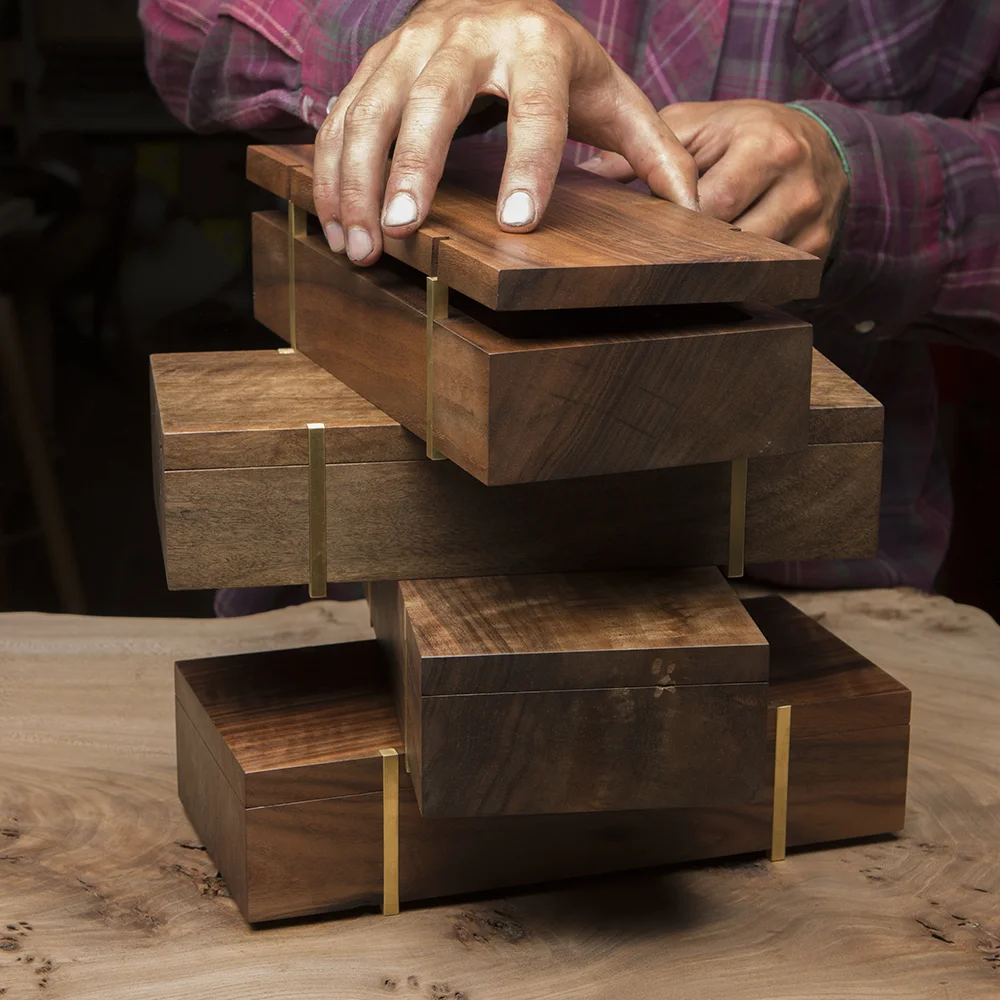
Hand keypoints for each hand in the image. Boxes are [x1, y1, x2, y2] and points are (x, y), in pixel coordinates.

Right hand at [314, 0, 697, 264]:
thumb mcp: (610, 92)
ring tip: (358, 244)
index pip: (535, 108)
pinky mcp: (374, 63)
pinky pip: (340, 115)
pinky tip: (332, 219)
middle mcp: (467, 34)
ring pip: (372, 109)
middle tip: (402, 231)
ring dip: (355, 179)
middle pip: (434, 102)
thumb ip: (652, 149)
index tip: (517, 223)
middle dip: (413, 167)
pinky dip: (329, 169)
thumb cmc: (556, 56)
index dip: (526, 164)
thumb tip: (694, 212)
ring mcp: (411, 45)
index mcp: (537, 44)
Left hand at [582, 99, 848, 258]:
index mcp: (766, 147)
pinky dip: (745, 280)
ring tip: (685, 270)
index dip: (677, 227)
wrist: (820, 142)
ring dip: (717, 272)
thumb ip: (645, 151)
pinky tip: (719, 276)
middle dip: (694, 253)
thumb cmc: (744, 133)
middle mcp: (798, 186)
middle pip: (733, 244)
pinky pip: (774, 280)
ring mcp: (814, 223)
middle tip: (659, 263)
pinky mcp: (820, 250)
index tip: (649, 239)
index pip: (711, 206)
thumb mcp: (696, 127)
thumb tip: (583, 177)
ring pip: (754, 268)